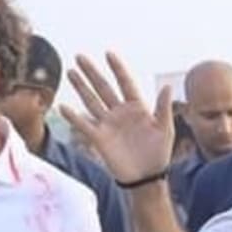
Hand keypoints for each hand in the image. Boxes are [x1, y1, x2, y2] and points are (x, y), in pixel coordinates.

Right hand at [60, 53, 174, 184]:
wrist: (146, 177)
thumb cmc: (159, 153)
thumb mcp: (165, 129)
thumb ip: (163, 107)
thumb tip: (167, 86)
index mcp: (137, 107)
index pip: (125, 83)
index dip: (117, 68)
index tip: (108, 53)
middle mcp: (120, 112)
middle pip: (103, 88)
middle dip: (92, 72)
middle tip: (80, 57)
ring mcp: (108, 124)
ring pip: (91, 101)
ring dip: (81, 87)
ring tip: (70, 72)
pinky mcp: (99, 138)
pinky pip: (84, 125)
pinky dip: (73, 117)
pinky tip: (63, 107)